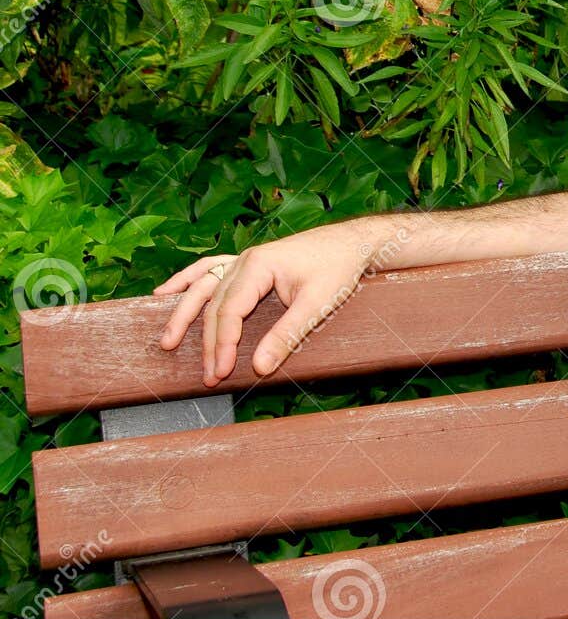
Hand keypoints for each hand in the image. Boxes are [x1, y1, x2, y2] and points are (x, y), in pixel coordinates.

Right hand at [153, 226, 371, 385]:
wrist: (351, 242)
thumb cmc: (338, 269)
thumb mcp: (317, 304)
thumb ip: (288, 335)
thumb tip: (260, 368)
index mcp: (258, 266)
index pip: (230, 311)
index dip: (224, 344)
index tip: (222, 371)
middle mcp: (245, 261)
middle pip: (215, 306)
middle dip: (209, 343)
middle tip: (207, 376)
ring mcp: (244, 259)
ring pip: (205, 288)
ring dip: (185, 314)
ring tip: (167, 341)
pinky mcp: (249, 262)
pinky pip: (210, 270)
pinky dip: (188, 282)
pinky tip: (166, 293)